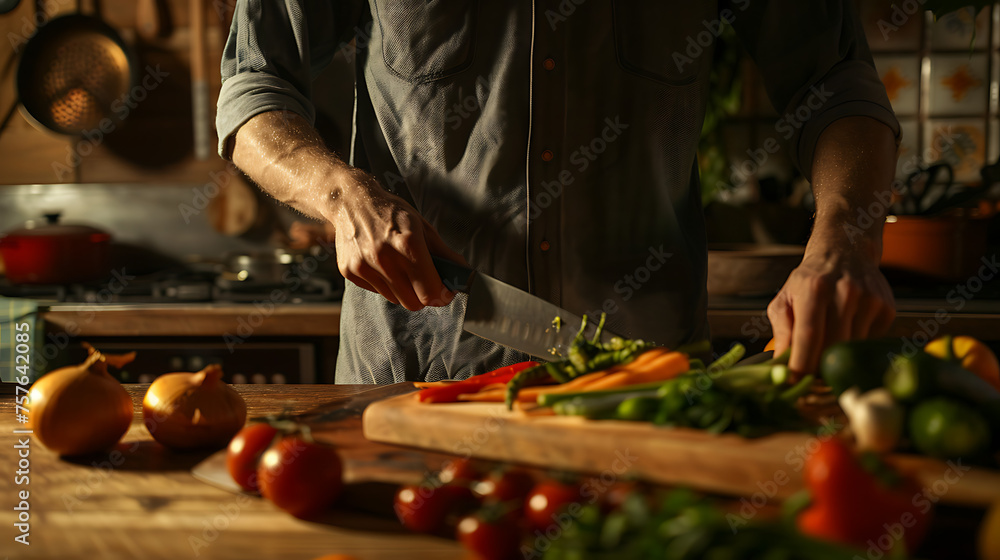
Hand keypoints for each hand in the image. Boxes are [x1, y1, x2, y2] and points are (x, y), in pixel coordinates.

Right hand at [323, 166, 467, 310]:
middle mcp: (384, 258)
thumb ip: (444, 253)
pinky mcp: (349, 271)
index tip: (444, 292)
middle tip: (425, 283)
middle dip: (423, 295)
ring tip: (400, 267)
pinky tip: (381, 264)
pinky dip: (384, 284)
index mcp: (408, 244)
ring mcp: (364, 266)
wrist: (352, 201)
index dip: (441, 295)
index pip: (430, 291)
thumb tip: (462, 273)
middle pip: (413, 303)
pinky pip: (376, 291)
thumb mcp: (422, 226)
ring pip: (395, 299)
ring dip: (403, 290)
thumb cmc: (391, 212)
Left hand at [767, 231, 894, 375]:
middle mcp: (844, 292)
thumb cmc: (809, 281)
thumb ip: (781, 330)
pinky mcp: (887, 309)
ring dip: (836, 356)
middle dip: (818, 366)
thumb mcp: (785, 299)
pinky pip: (868, 341)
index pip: (809, 335)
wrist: (845, 252)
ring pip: (852, 347)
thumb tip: (782, 364)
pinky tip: (848, 327)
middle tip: (809, 371)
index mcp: (814, 289)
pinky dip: (855, 343)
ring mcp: (870, 300)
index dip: (802, 363)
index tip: (794, 382)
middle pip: (833, 346)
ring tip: (826, 344)